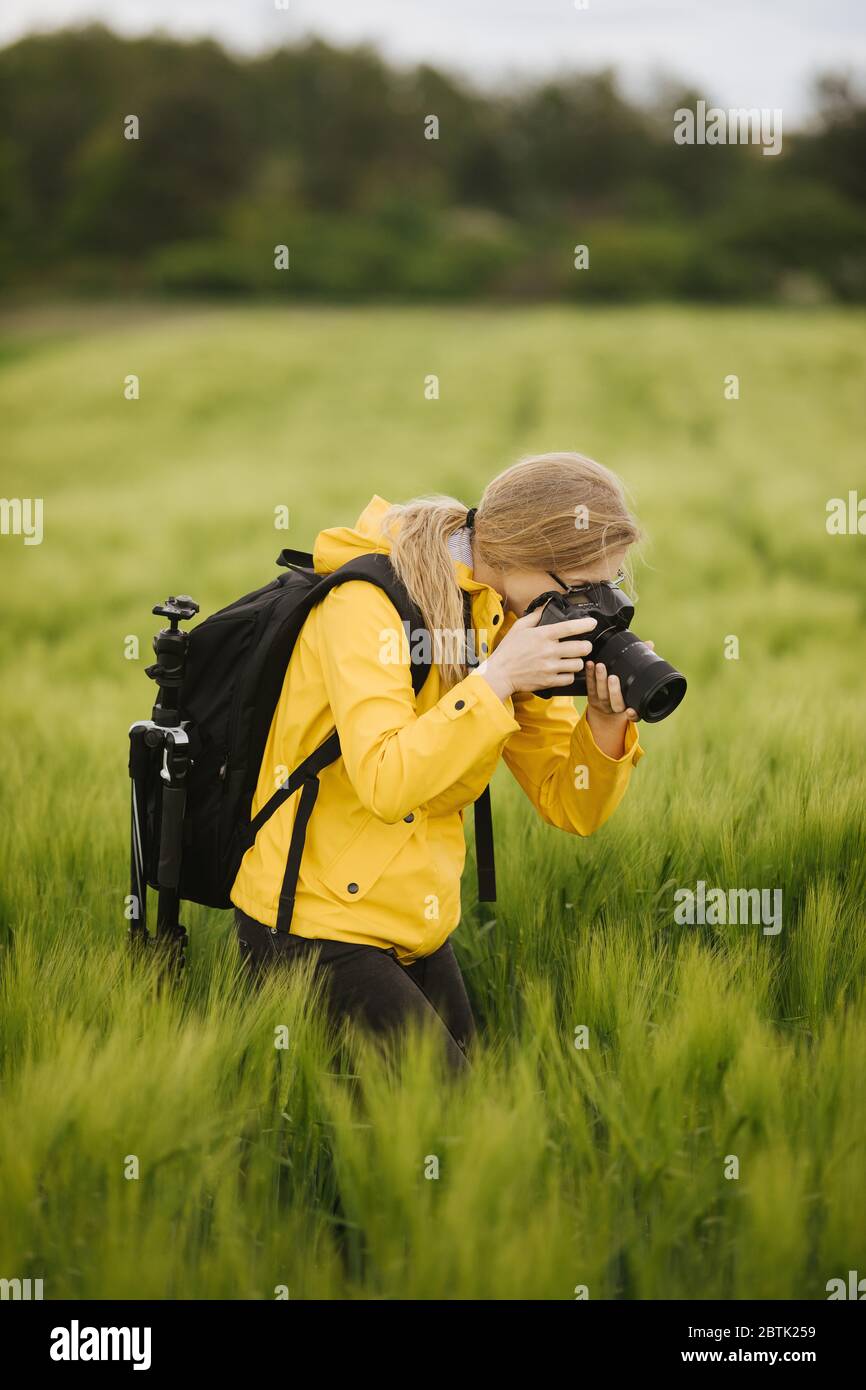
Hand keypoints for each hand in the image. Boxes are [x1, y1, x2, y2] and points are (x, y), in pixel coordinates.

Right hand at [476, 605, 596, 700]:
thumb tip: (545, 607)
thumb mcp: (519, 627)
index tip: (592, 623)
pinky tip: (564, 671)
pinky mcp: (549, 681)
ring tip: (572, 659)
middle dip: (586, 646)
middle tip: (583, 645)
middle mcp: (549, 651)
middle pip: (582, 648)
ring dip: (577, 661)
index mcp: (543, 635)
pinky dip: (569, 675)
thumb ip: (534, 616)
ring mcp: (550, 667)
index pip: (570, 627)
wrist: (500, 673)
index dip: (585, 624)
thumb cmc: (508, 651)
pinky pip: (569, 678)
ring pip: (578, 664)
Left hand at [584, 642, 653, 757]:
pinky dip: (590, 676)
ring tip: (600, 666)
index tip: (630, 711)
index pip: (634, 715)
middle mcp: (616, 707)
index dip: (633, 715)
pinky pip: (590, 687)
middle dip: (614, 690)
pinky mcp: (592, 697)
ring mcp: (603, 703)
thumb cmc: (624, 690)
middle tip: (613, 677)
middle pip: (615, 702)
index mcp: (630, 706)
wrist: (605, 709)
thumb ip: (643, 664)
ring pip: (601, 694)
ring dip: (600, 679)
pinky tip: (590, 665)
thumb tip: (650, 644)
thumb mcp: (635, 681)